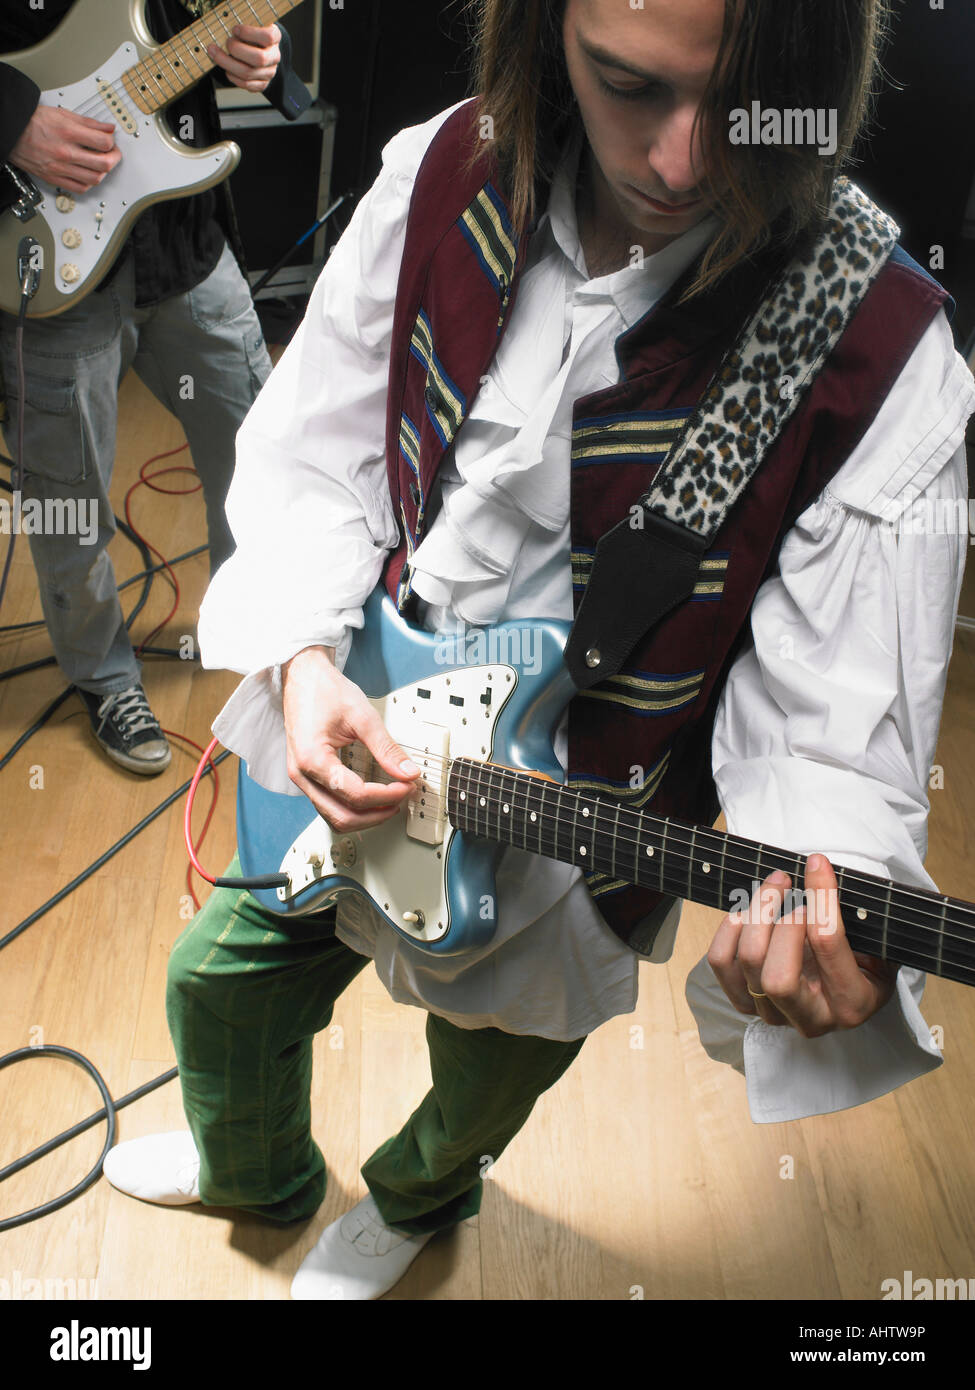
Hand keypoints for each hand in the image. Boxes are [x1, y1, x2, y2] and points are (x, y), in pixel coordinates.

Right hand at [9, 105, 120, 193]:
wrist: (11, 131)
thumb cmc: (32, 122)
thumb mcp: (62, 114)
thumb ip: (88, 122)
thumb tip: (107, 128)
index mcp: (68, 133)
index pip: (103, 142)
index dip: (112, 141)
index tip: (111, 140)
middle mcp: (65, 152)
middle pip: (103, 164)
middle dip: (114, 158)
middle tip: (113, 153)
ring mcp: (60, 168)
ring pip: (94, 179)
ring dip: (104, 172)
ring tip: (102, 163)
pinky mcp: (54, 178)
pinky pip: (80, 188)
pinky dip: (89, 183)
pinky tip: (89, 175)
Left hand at [208, 24, 280, 93]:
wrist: (262, 49)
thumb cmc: (253, 34)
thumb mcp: (252, 24)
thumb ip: (243, 25)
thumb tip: (224, 26)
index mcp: (275, 38)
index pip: (268, 37)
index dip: (249, 33)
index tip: (235, 29)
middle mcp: (274, 56)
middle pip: (259, 58)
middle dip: (237, 50)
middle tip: (227, 43)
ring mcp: (269, 72)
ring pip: (248, 73)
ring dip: (227, 63)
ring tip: (215, 53)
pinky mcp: (262, 84)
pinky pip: (246, 84)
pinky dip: (232, 76)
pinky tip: (225, 68)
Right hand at [281, 646, 420, 831]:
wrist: (302, 676)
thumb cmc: (324, 690)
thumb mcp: (362, 716)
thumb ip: (386, 748)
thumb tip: (408, 772)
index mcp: (312, 758)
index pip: (354, 794)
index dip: (386, 795)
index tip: (407, 786)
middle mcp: (302, 774)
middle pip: (342, 817)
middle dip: (377, 813)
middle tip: (402, 797)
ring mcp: (302, 778)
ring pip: (333, 817)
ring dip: (365, 816)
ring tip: (391, 801)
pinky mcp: (307, 776)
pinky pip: (328, 805)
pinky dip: (352, 808)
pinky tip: (373, 798)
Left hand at [707, 854, 896, 1037]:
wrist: (848, 983)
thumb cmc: (864, 957)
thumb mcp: (874, 940)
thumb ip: (853, 913)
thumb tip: (816, 867)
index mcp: (853, 1004)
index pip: (827, 945)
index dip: (819, 896)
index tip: (816, 864)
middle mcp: (813, 1019)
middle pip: (778, 977)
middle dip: (781, 921)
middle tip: (791, 886)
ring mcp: (776, 1015)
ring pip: (749, 964)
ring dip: (756, 914)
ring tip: (774, 887)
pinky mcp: (748, 1003)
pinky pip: (721, 963)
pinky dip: (728, 931)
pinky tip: (748, 913)